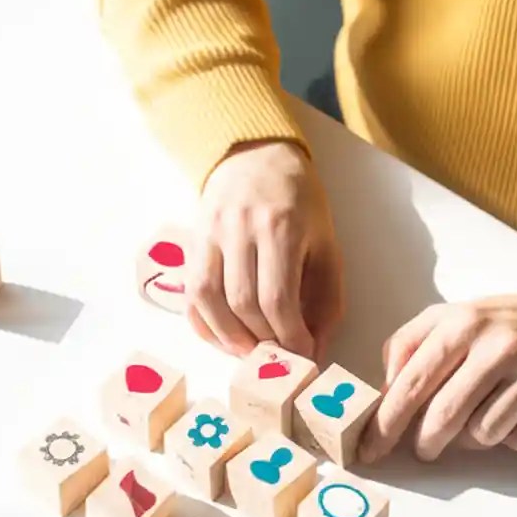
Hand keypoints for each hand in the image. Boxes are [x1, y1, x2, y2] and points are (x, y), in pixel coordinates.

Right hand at [187, 140, 343, 360]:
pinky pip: (189, 290)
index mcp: (281, 228)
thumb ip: (325, 297)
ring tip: (249, 354)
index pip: (278, 298)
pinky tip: (222, 337)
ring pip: (208, 298)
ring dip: (228, 338)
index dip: (289, 337)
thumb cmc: (300, 203)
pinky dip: (203, 322)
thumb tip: (316, 349)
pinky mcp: (192, 239)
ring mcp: (211, 232)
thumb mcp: (326, 243)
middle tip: (279, 358)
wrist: (256, 157)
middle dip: (262, 340)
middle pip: (243, 303)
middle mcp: (241, 229)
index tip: (304, 356)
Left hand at [358, 290, 516, 462]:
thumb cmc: (509, 324)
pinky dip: (511, 435)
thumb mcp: (457, 315)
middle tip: (423, 448)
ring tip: (486, 409)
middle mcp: (497, 346)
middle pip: (443, 416)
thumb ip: (412, 344)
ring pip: (479, 435)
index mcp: (463, 322)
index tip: (369, 448)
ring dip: (473, 435)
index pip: (412, 382)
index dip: (386, 421)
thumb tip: (385, 389)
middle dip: (424, 441)